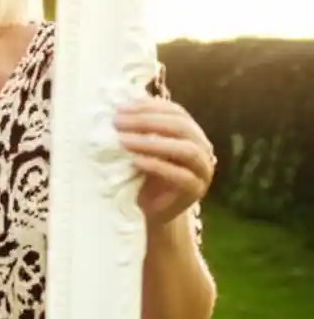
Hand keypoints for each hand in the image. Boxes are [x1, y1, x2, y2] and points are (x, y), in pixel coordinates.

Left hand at [114, 97, 214, 225]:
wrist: (147, 211)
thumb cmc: (140, 175)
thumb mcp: (138, 148)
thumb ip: (137, 129)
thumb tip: (116, 107)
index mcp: (190, 132)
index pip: (175, 112)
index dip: (148, 107)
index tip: (120, 109)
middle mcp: (202, 148)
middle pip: (181, 127)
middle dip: (147, 122)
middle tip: (118, 123)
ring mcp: (202, 170)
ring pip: (186, 150)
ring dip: (152, 143)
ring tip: (123, 141)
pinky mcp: (195, 191)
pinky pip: (181, 176)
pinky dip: (157, 166)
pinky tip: (135, 161)